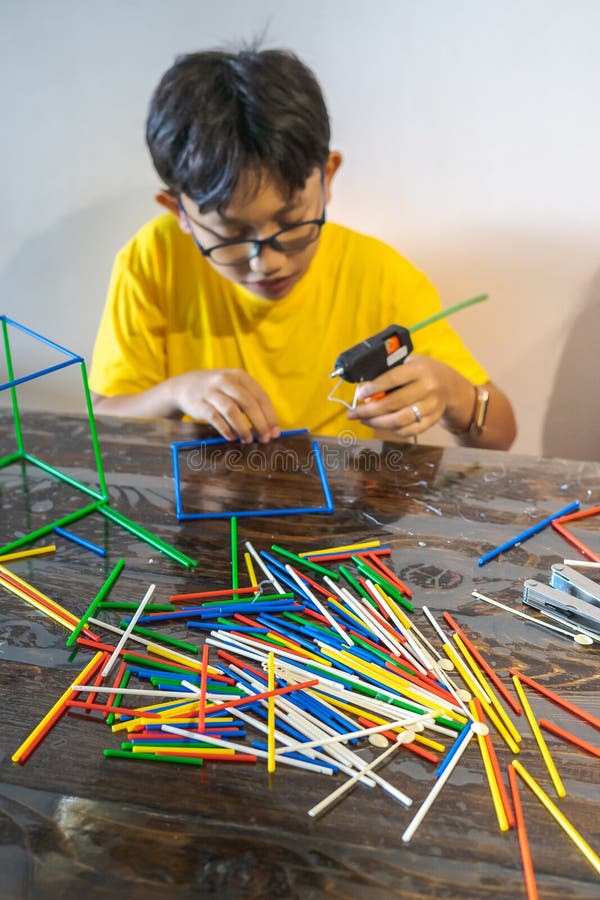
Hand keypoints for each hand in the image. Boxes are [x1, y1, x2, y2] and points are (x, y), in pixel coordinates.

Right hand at [170, 369, 279, 442]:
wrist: (184, 386)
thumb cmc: (217, 391)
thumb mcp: (234, 387)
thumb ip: (250, 401)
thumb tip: (269, 426)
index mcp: (240, 376)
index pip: (261, 397)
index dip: (270, 416)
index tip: (275, 432)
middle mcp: (226, 381)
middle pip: (248, 404)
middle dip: (260, 423)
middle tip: (265, 439)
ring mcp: (211, 391)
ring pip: (232, 410)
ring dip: (243, 428)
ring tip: (248, 440)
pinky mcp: (199, 403)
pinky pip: (215, 417)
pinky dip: (225, 429)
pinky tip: (231, 437)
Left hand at [346, 355, 467, 437]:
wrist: (450, 385)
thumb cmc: (422, 371)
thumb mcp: (409, 362)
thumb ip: (389, 372)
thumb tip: (363, 388)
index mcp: (419, 369)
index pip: (393, 379)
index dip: (374, 388)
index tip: (359, 394)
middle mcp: (427, 388)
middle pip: (394, 404)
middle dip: (369, 410)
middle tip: (353, 412)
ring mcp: (431, 406)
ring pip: (399, 421)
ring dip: (377, 422)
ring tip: (363, 419)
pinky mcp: (433, 420)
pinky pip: (409, 431)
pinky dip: (391, 430)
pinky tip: (381, 424)